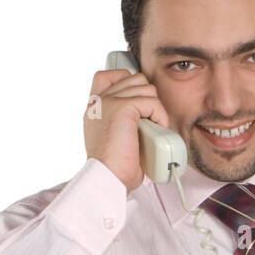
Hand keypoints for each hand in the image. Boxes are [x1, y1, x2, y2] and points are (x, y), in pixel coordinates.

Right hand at [83, 66, 173, 194]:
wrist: (108, 179)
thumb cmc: (114, 169)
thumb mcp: (114, 139)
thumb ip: (122, 122)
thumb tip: (145, 118)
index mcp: (94, 108)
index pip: (110, 76)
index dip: (128, 82)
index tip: (138, 107)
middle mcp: (99, 101)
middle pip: (135, 79)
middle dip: (147, 99)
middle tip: (149, 124)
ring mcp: (109, 101)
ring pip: (146, 87)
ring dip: (155, 109)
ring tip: (152, 130)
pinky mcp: (122, 107)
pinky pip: (153, 102)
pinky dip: (160, 117)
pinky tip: (155, 133)